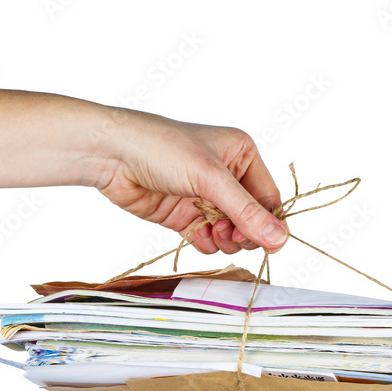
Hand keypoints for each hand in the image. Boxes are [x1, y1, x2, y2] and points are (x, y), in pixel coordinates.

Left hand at [82, 108, 288, 254]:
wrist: (112, 155)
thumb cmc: (161, 148)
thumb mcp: (210, 177)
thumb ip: (245, 211)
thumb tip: (279, 239)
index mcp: (241, 155)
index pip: (268, 198)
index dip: (267, 223)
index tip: (265, 242)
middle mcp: (226, 176)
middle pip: (251, 220)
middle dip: (243, 232)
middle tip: (229, 234)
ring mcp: (204, 197)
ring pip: (230, 233)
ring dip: (223, 239)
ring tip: (209, 231)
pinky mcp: (185, 215)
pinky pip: (207, 238)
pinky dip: (204, 242)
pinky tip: (195, 234)